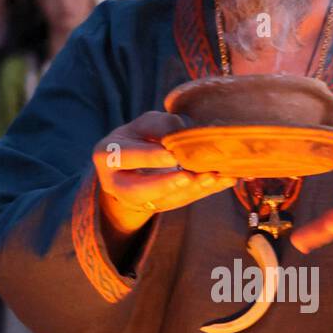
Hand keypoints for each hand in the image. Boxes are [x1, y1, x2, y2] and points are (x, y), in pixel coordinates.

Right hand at [93, 111, 235, 235]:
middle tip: (189, 177)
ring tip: (214, 177)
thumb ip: (159, 125)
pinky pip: (181, 202)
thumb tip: (182, 130)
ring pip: (163, 200)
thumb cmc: (138, 139)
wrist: (131, 168)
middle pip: (138, 190)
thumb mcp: (142, 126)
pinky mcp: (158, 207)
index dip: (149, 157)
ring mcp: (137, 201)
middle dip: (165, 184)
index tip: (172, 156)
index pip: (127, 157)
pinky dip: (204, 191)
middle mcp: (116, 183)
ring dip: (191, 190)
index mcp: (106, 155)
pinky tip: (225, 180)